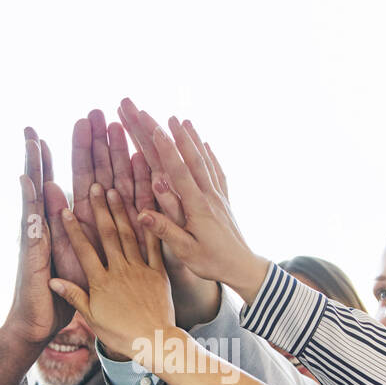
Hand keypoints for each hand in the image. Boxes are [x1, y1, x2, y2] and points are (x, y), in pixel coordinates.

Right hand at [4, 128, 73, 345]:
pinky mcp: (35, 255)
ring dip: (40, 164)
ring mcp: (40, 239)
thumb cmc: (56, 302)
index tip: (91, 132)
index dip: (84, 160)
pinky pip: (36, 224)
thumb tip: (85, 222)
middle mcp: (49, 229)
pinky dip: (33, 202)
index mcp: (66, 230)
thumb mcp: (80, 271)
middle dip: (66, 149)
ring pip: (43, 195)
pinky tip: (29, 181)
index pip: (77, 186)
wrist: (33, 328)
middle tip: (69, 116)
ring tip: (34, 136)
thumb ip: (82, 245)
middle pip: (61, 180)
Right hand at [48, 182, 175, 362]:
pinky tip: (147, 210)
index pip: (83, 250)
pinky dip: (151, 228)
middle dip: (99, 209)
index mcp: (101, 282)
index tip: (65, 209)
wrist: (154, 342)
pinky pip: (155, 247)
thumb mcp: (92, 319)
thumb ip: (74, 296)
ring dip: (121, 211)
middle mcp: (119, 271)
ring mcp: (140, 270)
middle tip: (93, 187)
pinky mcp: (158, 273)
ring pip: (129, 235)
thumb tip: (53, 281)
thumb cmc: (121, 334)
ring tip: (114, 191)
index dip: (73, 229)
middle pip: (107, 235)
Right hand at [119, 98, 223, 325]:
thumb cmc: (213, 262)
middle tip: (164, 116)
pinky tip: (205, 143)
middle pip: (191, 160)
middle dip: (176, 136)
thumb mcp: (186, 252)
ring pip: (205, 161)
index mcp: (198, 208)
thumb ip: (166, 230)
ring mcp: (218, 196)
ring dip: (192, 139)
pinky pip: (217, 171)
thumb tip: (142, 213)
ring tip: (182, 120)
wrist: (243, 267)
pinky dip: (209, 154)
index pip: (180, 173)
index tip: (156, 130)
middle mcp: (210, 196)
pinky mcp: (223, 199)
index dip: (168, 151)